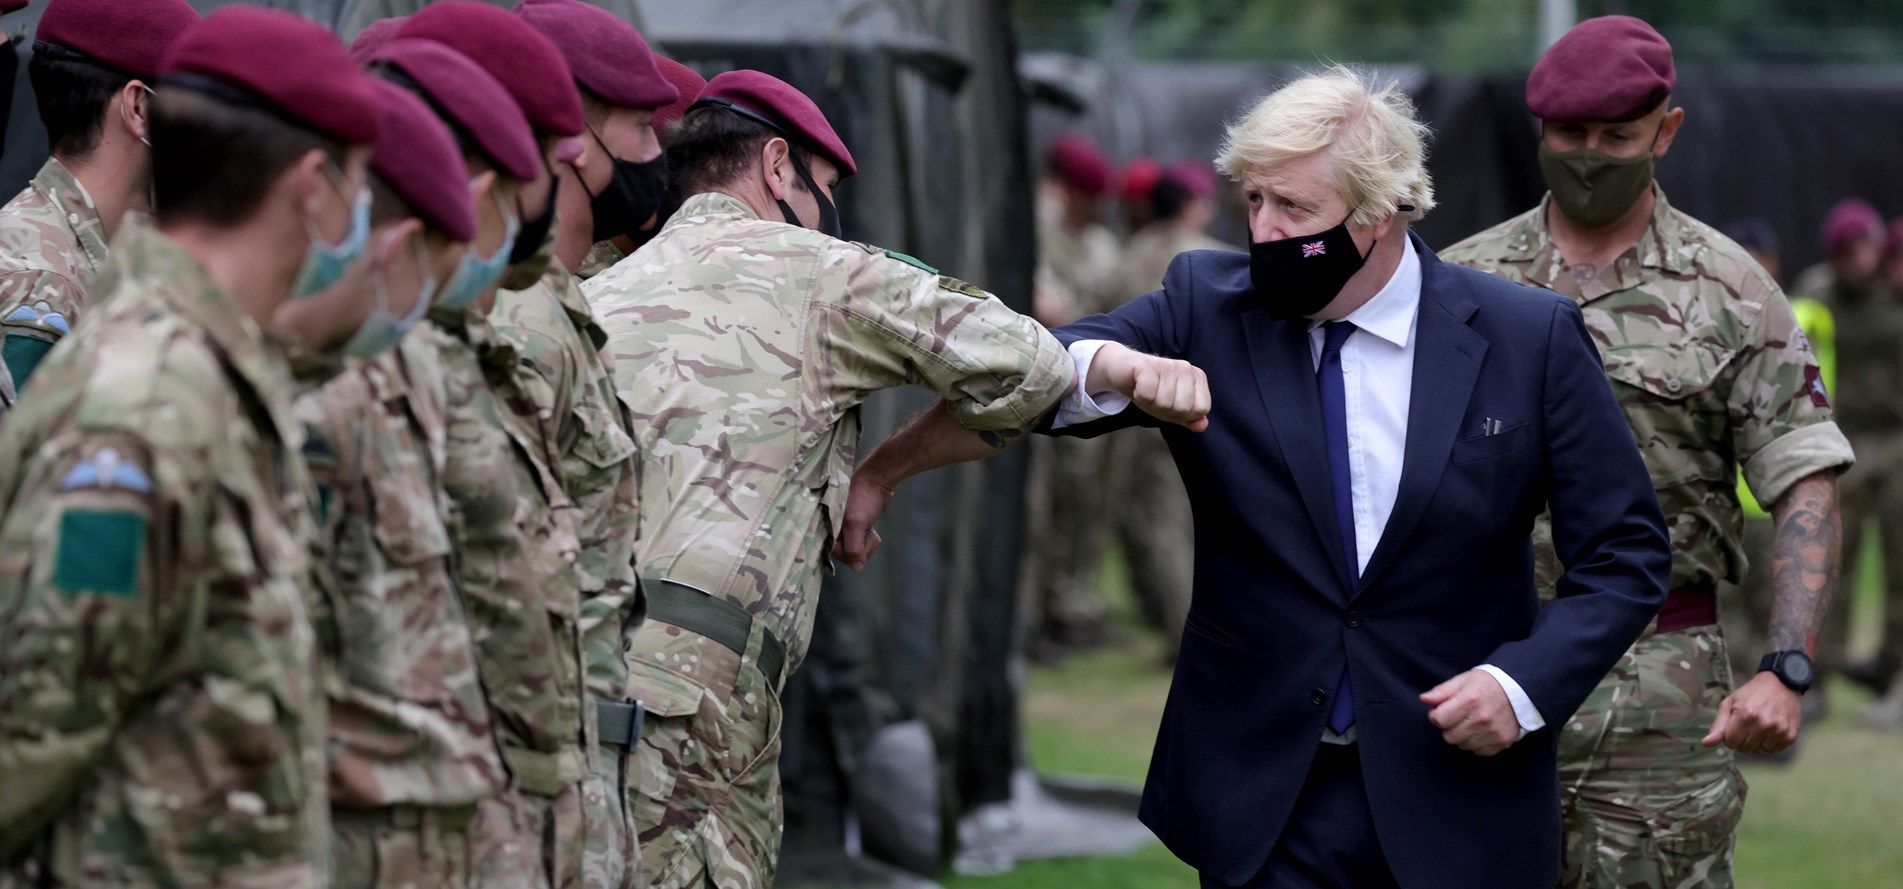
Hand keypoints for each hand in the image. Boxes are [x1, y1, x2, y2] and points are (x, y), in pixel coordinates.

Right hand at [830, 470, 892, 570]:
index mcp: (826, 527)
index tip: (859, 536)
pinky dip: (869, 540)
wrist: (877, 480)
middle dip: (861, 546)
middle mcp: (833, 531)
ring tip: (868, 527)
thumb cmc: (863, 497)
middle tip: (865, 529)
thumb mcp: (856, 522)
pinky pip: (862, 545)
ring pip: (856, 551)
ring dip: (866, 543)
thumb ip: (854, 547)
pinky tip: (870, 528)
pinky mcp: (855, 529)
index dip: (850, 551)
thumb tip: (857, 568)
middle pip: (847, 555)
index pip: (835, 553)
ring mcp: (844, 530)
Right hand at [1092, 343, 1210, 430]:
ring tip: (1146, 391)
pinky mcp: (1147, 365)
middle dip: (1165, 410)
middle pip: (1183, 408)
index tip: (1170, 403)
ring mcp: (1167, 364)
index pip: (1201, 409)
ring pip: (1164, 402)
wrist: (1123, 371)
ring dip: (1150, 403)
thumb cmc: (1151, 390)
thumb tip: (1202, 425)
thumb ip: (1189, 418)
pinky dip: (1139, 396)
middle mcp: (1186, 368)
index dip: (1183, 414)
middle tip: (1155, 397)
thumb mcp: (1172, 408)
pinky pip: (1147, 394)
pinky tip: (1137, 386)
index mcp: (1197, 377)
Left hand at [1421, 670, 1520, 756]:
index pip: (1439, 720)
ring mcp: (1493, 732)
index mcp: (1470, 700)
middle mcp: (1482, 718)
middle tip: (1458, 718)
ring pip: (1463, 746)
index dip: (1435, 716)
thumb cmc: (1486, 684)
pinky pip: (1479, 752)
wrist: (1519, 690)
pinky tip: (1482, 731)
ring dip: (1463, 737)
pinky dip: (1477, 744)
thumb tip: (1424, 699)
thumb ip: (1442, 691)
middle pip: (1449, 736)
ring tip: (1471, 723)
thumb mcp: (1463, 681)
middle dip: (1449, 728)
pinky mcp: (1502, 741)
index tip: (1441, 712)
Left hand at [1702, 671, 1800, 753]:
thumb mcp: (1730, 703)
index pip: (1731, 743)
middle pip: (1745, 749)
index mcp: (1745, 716)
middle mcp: (1763, 724)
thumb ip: (1718, 726)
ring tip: (1760, 727)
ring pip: (1760, 751)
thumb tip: (1706, 744)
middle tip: (1747, 726)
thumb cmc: (1751, 693)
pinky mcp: (1790, 736)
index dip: (1730, 736)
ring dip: (1757, 743)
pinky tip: (1770, 730)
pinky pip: (1774, 751)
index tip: (1735, 726)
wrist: (1782, 684)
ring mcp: (1779, 731)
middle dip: (1742, 740)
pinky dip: (1770, 744)